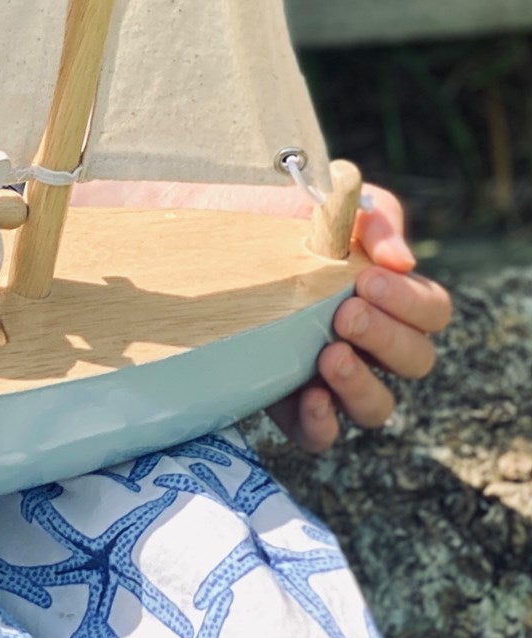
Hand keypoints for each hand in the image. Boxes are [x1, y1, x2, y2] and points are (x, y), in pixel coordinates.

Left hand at [267, 183, 452, 451]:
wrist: (205, 239)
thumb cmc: (275, 217)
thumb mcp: (322, 202)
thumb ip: (369, 218)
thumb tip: (400, 258)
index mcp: (386, 294)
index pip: (431, 310)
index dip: (410, 301)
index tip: (367, 278)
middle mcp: (370, 342)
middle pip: (417, 360)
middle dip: (386, 336)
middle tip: (345, 314)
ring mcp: (334, 378)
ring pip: (378, 407)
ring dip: (361, 384)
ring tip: (329, 356)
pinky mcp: (292, 403)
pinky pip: (322, 435)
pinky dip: (322, 423)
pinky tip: (309, 397)